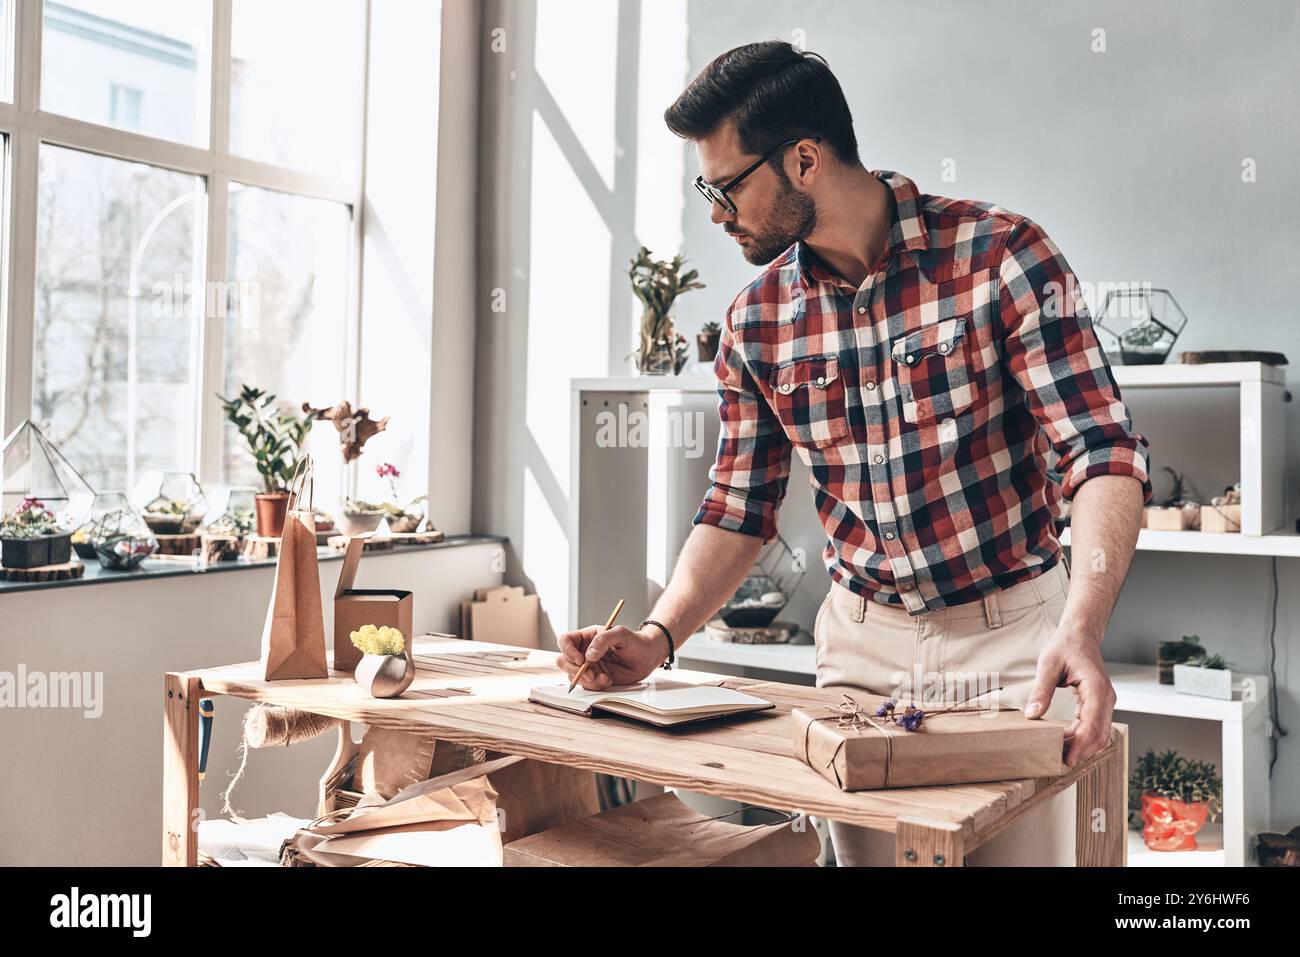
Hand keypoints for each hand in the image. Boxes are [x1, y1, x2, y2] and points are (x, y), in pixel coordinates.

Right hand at [556, 625, 666, 689]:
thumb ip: (603, 640)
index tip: (581, 660)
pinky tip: (607, 680)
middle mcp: (584, 651)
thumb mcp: (621, 634)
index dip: (568, 651)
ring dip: (585, 680)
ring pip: (573, 676)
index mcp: (586, 637)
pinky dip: (595, 685)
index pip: (565, 641)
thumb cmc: (635, 641)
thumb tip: (588, 655)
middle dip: (574, 670)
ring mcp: (589, 666)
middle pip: (563, 661)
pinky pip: (586, 685)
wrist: (647, 657)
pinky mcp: (595, 678)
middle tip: (590, 674)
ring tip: (603, 677)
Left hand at [1023, 627, 1116, 767]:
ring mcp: (1106, 702)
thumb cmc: (1065, 645)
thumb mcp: (1048, 664)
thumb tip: (1031, 714)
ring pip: (1099, 733)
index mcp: (1096, 688)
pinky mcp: (1100, 704)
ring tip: (1058, 754)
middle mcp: (1106, 698)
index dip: (1080, 745)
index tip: (1067, 760)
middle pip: (1099, 734)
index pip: (1092, 724)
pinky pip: (1094, 726)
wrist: (1080, 634)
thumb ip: (1041, 690)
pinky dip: (1081, 736)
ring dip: (1082, 746)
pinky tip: (1063, 741)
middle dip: (1081, 751)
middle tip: (1058, 762)